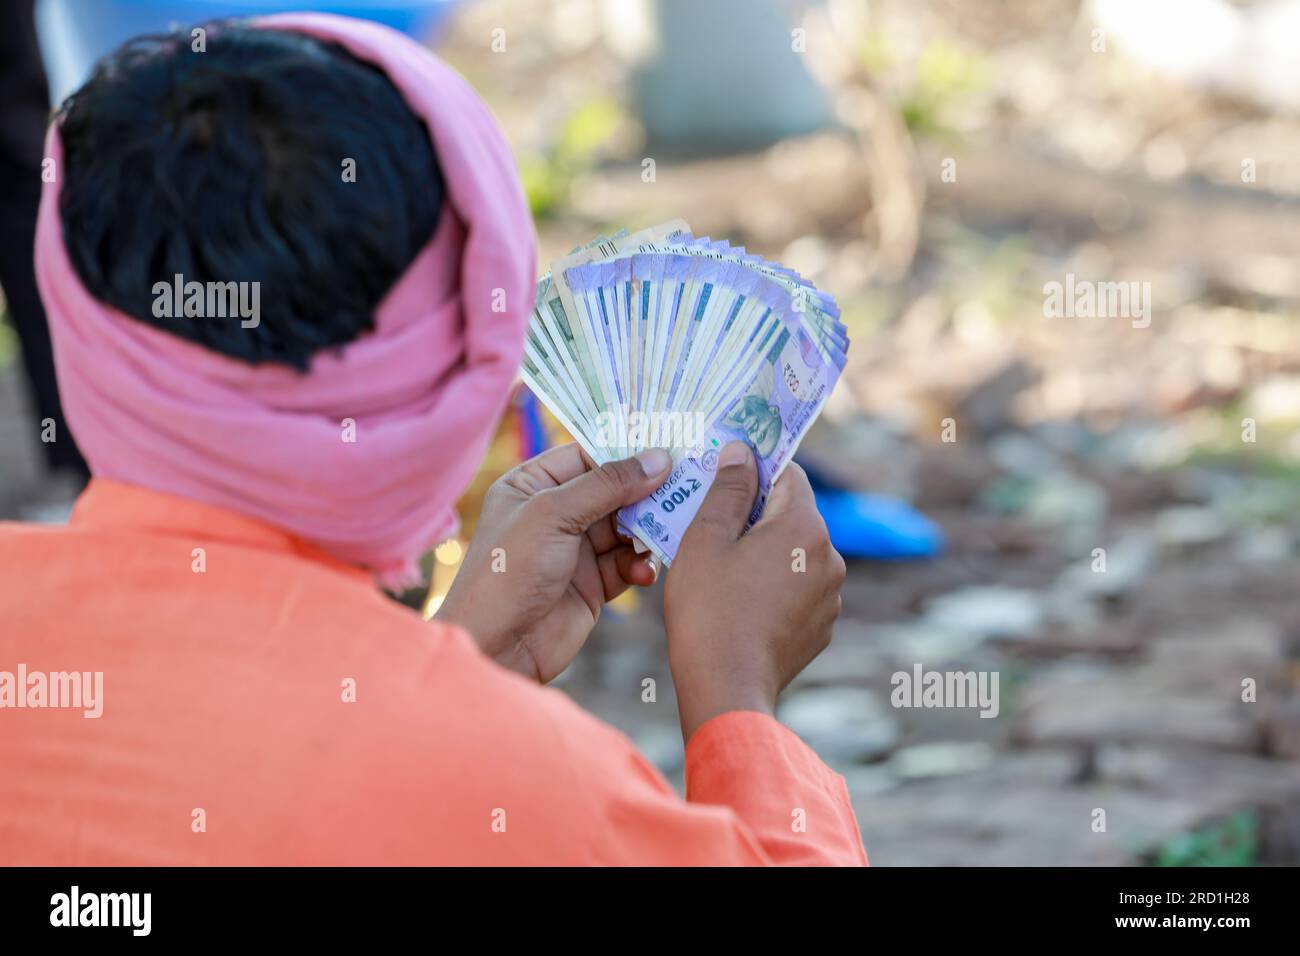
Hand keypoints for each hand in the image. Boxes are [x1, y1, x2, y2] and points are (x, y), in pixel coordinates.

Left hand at [437, 443, 671, 682]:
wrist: (498, 648)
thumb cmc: (509, 570)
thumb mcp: (554, 514)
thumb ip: (608, 484)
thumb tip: (658, 458)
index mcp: (533, 485)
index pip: (588, 455)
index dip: (627, 451)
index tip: (671, 446)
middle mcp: (555, 513)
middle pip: (614, 491)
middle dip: (646, 492)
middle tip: (685, 488)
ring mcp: (575, 550)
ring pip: (628, 527)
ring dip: (647, 531)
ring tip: (666, 534)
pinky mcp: (593, 584)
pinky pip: (628, 564)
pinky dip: (640, 565)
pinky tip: (644, 573)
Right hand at [664, 442, 845, 741]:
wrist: (727, 689)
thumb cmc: (709, 611)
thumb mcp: (706, 539)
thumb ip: (727, 489)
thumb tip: (740, 450)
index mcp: (804, 526)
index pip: (787, 472)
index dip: (753, 470)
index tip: (723, 479)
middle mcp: (830, 555)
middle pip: (792, 513)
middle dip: (755, 514)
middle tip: (711, 528)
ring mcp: (831, 594)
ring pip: (795, 552)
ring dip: (765, 551)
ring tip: (723, 571)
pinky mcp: (822, 625)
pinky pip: (798, 587)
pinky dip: (774, 585)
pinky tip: (741, 603)